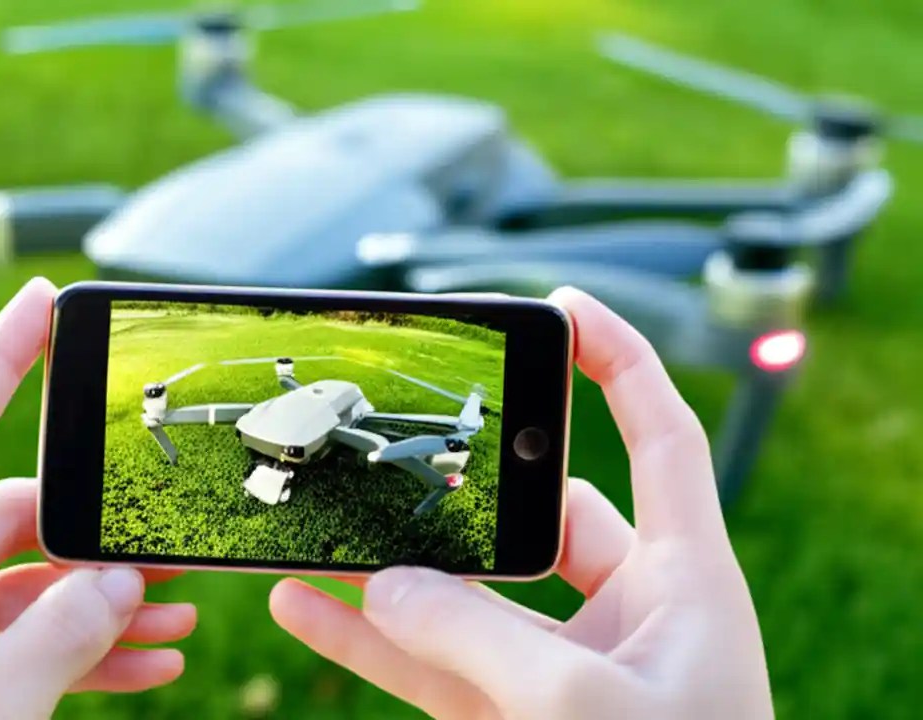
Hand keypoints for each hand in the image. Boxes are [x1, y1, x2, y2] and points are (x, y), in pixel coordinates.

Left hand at [0, 278, 195, 719]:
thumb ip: (62, 635)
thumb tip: (126, 583)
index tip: (40, 302)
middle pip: (14, 521)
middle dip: (98, 540)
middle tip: (171, 545)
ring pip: (31, 587)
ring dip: (104, 603)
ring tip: (180, 614)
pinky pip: (25, 639)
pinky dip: (84, 649)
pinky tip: (151, 663)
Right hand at [270, 287, 772, 718]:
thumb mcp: (581, 708)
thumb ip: (474, 637)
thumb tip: (381, 587)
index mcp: (685, 581)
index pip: (659, 436)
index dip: (618, 363)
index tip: (558, 309)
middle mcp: (626, 612)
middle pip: (537, 514)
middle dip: (459, 488)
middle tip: (391, 442)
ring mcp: (561, 668)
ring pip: (467, 594)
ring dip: (392, 568)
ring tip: (316, 526)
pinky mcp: (510, 718)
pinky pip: (431, 662)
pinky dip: (369, 638)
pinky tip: (304, 609)